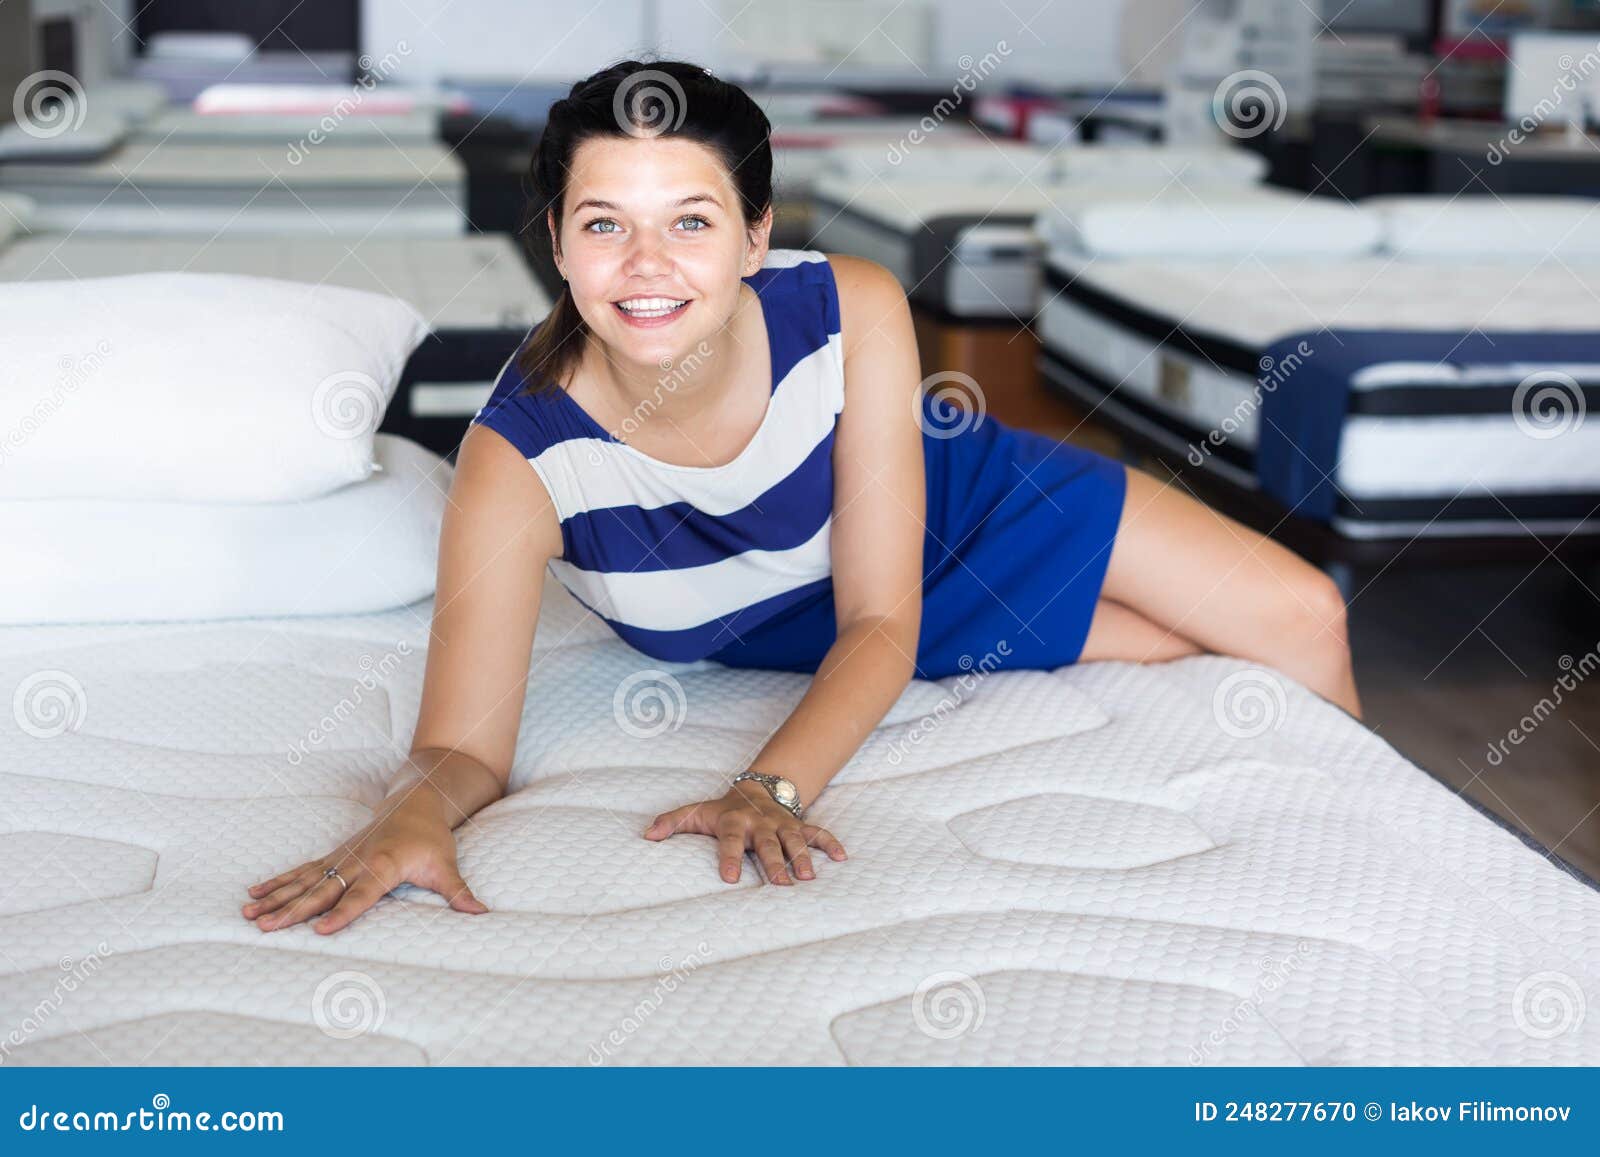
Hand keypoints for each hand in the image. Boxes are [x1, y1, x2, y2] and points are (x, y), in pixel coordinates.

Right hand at [241, 788, 487, 934]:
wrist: (416, 803)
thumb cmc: (431, 839)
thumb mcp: (446, 865)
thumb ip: (459, 892)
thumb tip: (481, 914)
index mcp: (384, 865)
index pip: (362, 895)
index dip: (343, 913)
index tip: (321, 930)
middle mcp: (356, 861)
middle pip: (322, 890)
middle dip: (293, 910)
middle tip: (266, 927)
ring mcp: (340, 858)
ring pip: (304, 880)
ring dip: (276, 897)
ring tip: (250, 914)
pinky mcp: (331, 857)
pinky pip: (300, 871)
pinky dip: (277, 882)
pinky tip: (254, 894)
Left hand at [642, 782, 846, 884]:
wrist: (754, 789)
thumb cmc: (720, 810)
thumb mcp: (693, 812)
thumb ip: (670, 823)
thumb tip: (646, 835)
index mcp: (733, 821)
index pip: (730, 839)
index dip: (729, 857)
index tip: (730, 878)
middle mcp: (760, 822)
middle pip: (767, 843)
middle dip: (774, 863)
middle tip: (780, 885)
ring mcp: (782, 823)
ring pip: (794, 839)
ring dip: (802, 856)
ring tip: (808, 878)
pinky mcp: (798, 825)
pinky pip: (817, 832)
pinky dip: (830, 843)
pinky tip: (843, 857)